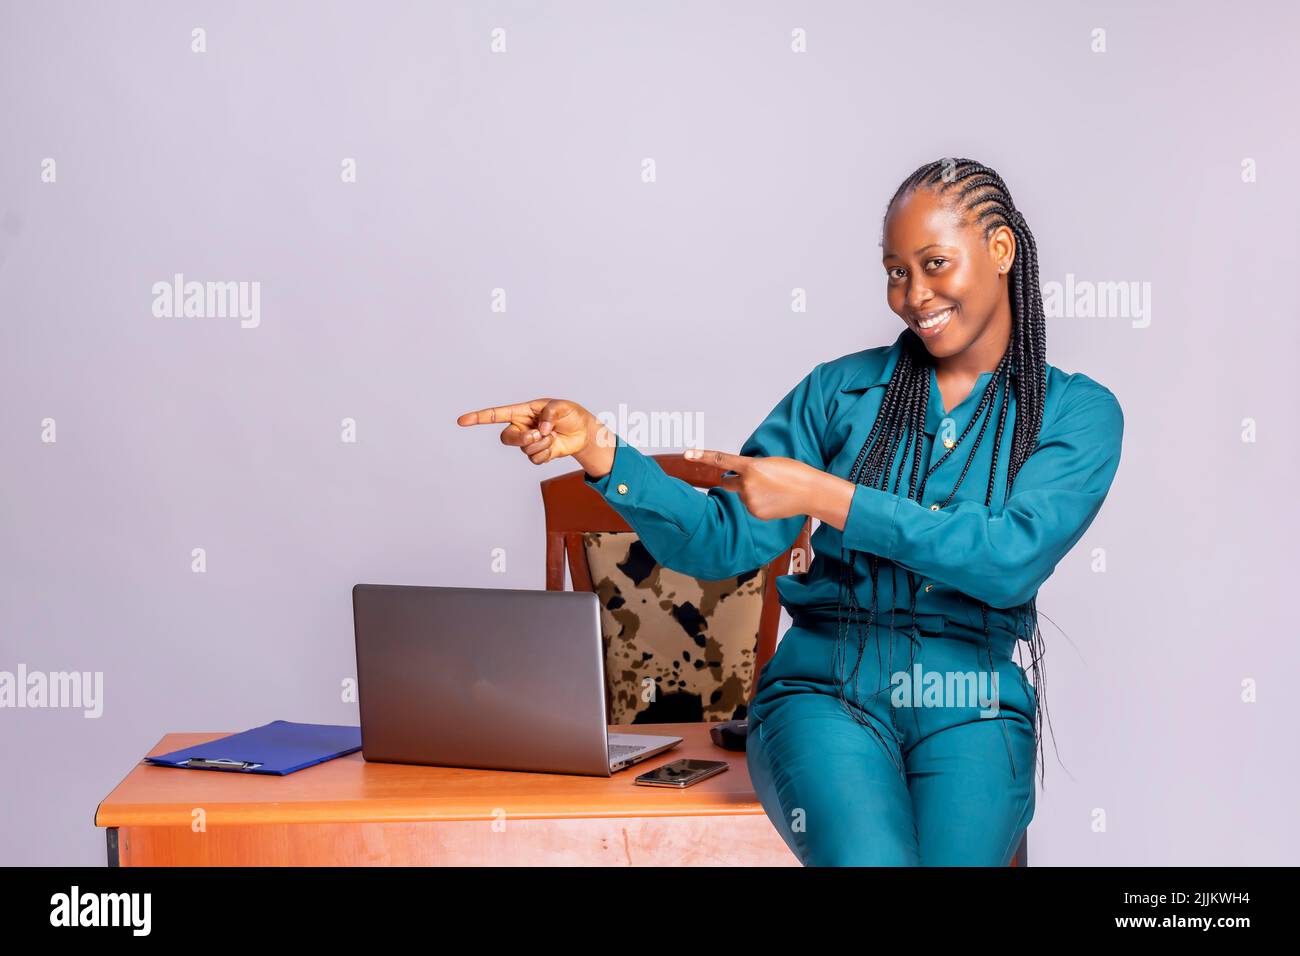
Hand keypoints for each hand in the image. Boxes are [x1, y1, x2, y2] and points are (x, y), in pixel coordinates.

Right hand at [455, 398, 610, 470]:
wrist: (583, 432)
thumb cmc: (570, 414)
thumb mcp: (562, 407)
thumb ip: (549, 414)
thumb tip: (540, 430)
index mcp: (522, 411)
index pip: (496, 414)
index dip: (478, 418)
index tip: (462, 421)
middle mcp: (522, 427)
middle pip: (507, 438)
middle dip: (522, 438)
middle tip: (538, 434)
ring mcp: (528, 442)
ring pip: (524, 450)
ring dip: (541, 444)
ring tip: (552, 436)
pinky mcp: (537, 454)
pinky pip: (534, 459)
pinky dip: (546, 454)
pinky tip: (553, 446)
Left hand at [683, 448, 822, 520]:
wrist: (810, 492)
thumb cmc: (794, 474)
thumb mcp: (770, 463)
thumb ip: (751, 468)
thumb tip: (739, 477)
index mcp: (751, 466)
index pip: (721, 460)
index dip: (702, 456)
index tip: (687, 453)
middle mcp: (747, 483)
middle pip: (728, 482)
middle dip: (734, 481)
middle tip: (755, 480)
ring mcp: (750, 500)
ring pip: (741, 495)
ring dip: (751, 493)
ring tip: (773, 491)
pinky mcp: (755, 512)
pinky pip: (749, 506)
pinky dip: (758, 503)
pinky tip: (773, 500)